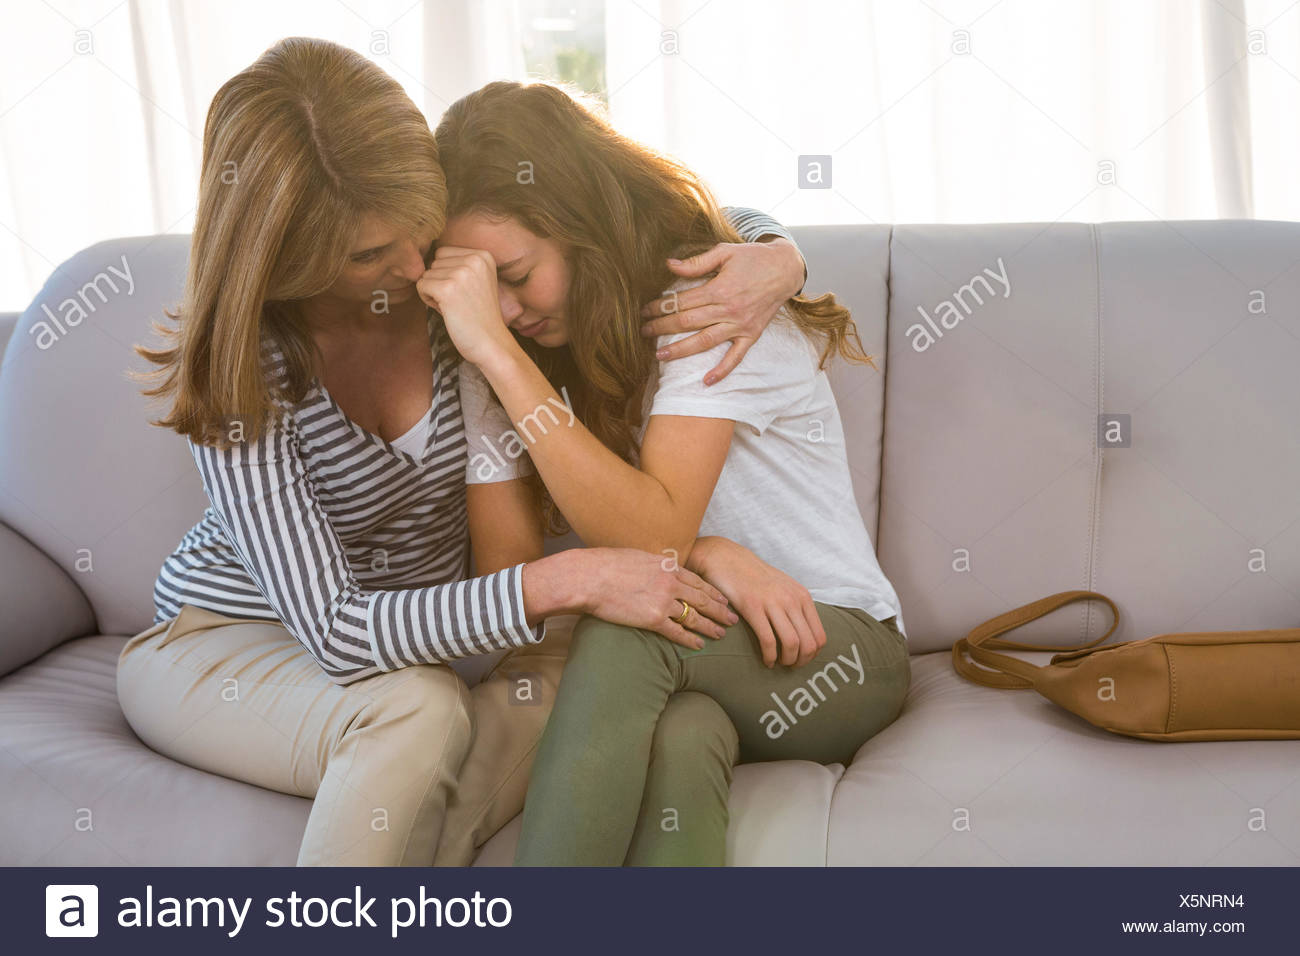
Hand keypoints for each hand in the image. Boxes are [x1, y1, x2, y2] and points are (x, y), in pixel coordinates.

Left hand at [416, 246, 516, 365]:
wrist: (491, 343)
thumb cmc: (480, 316)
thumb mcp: (478, 280)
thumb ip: (459, 264)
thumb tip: (425, 256)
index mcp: (483, 255)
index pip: (444, 253)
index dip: (447, 274)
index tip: (464, 292)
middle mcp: (474, 259)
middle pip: (434, 263)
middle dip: (440, 282)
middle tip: (459, 302)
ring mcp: (461, 273)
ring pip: (426, 274)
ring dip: (434, 292)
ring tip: (454, 307)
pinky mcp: (447, 289)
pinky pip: (421, 285)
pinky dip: (427, 300)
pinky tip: (446, 311)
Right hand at [577, 547, 739, 650]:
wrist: (590, 577)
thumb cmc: (607, 564)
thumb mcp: (638, 556)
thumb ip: (654, 565)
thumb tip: (658, 568)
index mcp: (668, 567)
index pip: (698, 581)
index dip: (713, 592)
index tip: (723, 599)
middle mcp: (671, 583)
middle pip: (703, 599)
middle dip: (720, 610)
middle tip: (733, 619)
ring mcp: (664, 602)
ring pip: (695, 617)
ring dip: (710, 627)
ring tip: (721, 634)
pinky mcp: (653, 619)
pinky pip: (677, 632)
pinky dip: (690, 640)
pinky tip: (699, 645)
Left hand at [638, 237, 805, 384]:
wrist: (785, 269)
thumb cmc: (753, 258)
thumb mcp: (725, 252)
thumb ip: (696, 262)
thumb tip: (669, 265)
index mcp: (719, 289)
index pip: (681, 301)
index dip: (660, 306)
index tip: (644, 311)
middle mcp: (728, 310)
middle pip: (687, 322)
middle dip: (662, 328)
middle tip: (644, 332)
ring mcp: (740, 325)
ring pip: (705, 341)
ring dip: (681, 350)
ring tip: (660, 357)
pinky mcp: (751, 335)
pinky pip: (736, 357)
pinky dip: (722, 370)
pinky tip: (706, 381)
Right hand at [687, 536, 825, 667]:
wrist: (727, 559)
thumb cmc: (755, 577)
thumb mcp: (784, 587)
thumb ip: (796, 606)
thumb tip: (806, 634)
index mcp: (802, 596)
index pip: (819, 636)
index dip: (812, 655)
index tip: (801, 659)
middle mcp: (791, 599)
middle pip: (808, 643)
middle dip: (801, 661)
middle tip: (790, 666)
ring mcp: (772, 603)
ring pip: (791, 643)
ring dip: (786, 660)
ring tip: (778, 663)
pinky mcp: (752, 607)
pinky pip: (768, 640)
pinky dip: (769, 656)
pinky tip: (766, 660)